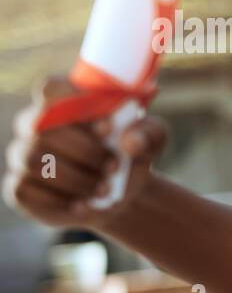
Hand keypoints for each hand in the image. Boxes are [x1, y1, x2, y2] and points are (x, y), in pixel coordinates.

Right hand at [3, 75, 167, 230]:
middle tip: (114, 166)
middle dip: (84, 150)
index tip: (108, 128)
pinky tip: (83, 204)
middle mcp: (34, 124)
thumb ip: (148, 133)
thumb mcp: (152, 139)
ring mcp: (22, 155)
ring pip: (35, 161)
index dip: (74, 105)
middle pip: (41, 127)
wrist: (122, 194)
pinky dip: (60, 200)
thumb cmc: (131, 154)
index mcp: (63, 101)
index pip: (50, 88)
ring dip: (76, 178)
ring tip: (105, 189)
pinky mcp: (19, 187)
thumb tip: (130, 142)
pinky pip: (26, 189)